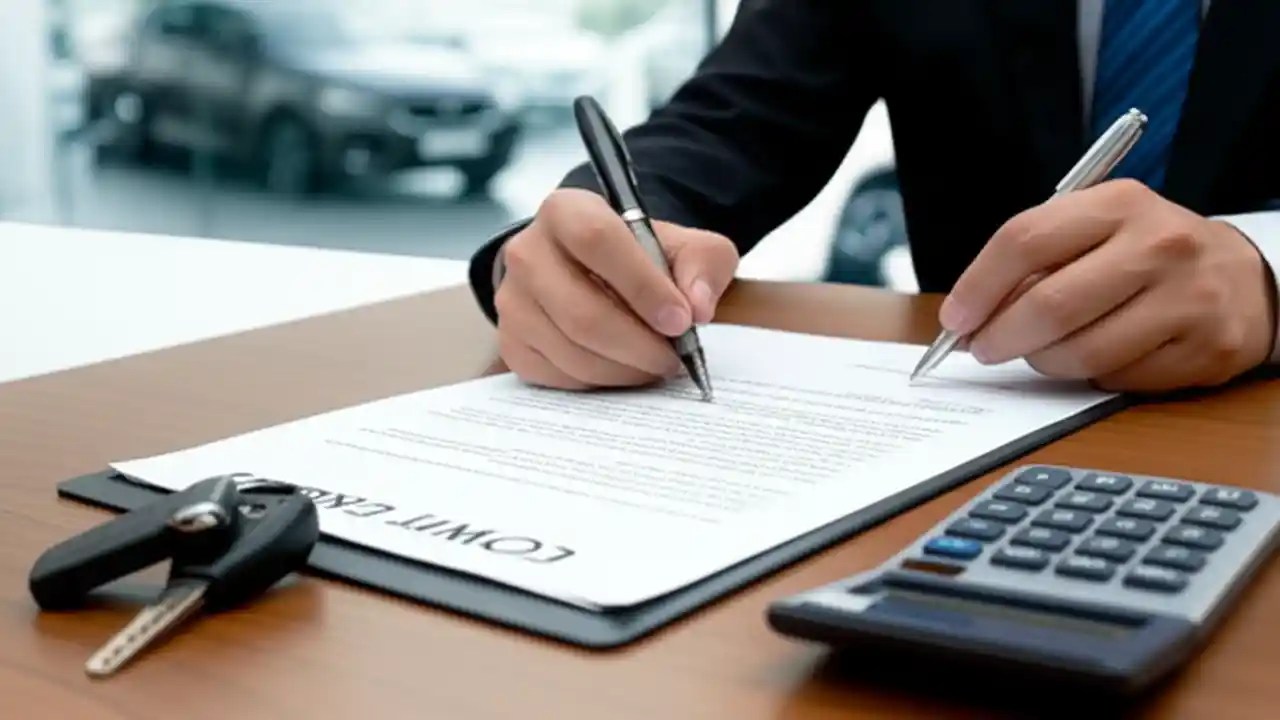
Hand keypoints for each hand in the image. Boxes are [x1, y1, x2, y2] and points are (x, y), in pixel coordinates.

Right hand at [494, 189, 738, 389]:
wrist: (594, 272)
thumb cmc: (641, 257)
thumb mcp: (685, 246)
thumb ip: (703, 265)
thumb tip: (697, 306)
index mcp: (566, 212)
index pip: (597, 241)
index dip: (642, 286)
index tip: (680, 321)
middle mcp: (527, 252)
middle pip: (582, 312)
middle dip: (638, 346)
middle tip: (672, 359)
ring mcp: (512, 301)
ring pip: (570, 351)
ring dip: (623, 370)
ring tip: (654, 365)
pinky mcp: (511, 342)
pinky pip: (557, 376)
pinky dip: (599, 383)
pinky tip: (623, 369)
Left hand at [940, 179, 1275, 391]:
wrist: (1238, 277)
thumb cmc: (1143, 253)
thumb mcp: (1096, 230)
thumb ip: (1036, 259)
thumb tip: (969, 314)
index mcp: (1119, 203)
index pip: (1026, 240)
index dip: (978, 286)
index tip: (955, 318)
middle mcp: (1159, 245)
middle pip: (1050, 305)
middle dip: (1000, 336)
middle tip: (982, 349)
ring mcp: (1188, 299)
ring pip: (1081, 352)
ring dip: (1043, 362)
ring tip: (1039, 352)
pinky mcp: (1204, 349)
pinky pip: (1118, 378)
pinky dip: (1092, 376)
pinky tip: (1098, 357)